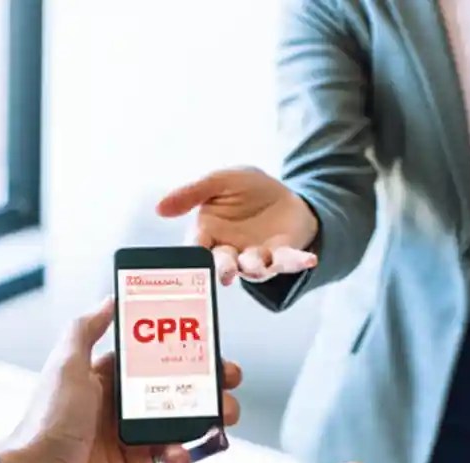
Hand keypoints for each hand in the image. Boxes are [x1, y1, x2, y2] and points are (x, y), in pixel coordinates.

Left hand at [0, 298, 242, 462]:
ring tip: (223, 415)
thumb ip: (87, 328)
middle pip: (176, 383)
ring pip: (182, 417)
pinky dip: (184, 452)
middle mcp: (121, 400)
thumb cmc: (46, 422)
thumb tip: (110, 298)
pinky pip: (172, 451)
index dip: (182, 346)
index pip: (153, 353)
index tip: (208, 342)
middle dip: (207, 381)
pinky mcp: (137, 461)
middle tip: (228, 380)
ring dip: (207, 415)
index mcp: (106, 373)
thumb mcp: (66, 365)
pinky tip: (179, 453)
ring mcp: (131, 431)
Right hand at [157, 167, 319, 285]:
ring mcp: (256, 257)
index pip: (195, 249)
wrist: (283, 195)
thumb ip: (191, 193)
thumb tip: (158, 208)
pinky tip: (310, 260)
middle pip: (222, 265)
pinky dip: (298, 263)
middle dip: (223, 270)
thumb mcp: (219, 182)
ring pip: (253, 269)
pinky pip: (288, 263)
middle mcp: (229, 252)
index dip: (192, 256)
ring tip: (257, 263)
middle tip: (223, 274)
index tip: (192, 259)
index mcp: (208, 236)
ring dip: (254, 267)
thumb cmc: (246, 190)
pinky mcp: (281, 256)